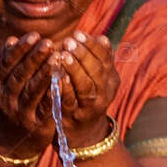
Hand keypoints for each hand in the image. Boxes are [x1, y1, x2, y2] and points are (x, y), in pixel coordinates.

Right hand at [0, 34, 57, 158]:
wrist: (6, 142)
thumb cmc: (7, 104)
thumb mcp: (0, 85)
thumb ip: (6, 64)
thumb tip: (12, 39)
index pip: (6, 63)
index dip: (21, 49)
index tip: (34, 35)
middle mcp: (3, 99)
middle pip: (20, 75)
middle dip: (34, 57)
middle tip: (49, 42)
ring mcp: (19, 113)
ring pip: (32, 90)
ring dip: (45, 73)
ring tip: (57, 57)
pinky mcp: (34, 125)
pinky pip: (45, 106)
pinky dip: (54, 92)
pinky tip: (64, 79)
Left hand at [53, 31, 119, 147]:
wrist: (83, 132)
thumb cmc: (87, 96)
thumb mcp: (98, 78)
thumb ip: (100, 59)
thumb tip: (102, 38)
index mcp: (111, 79)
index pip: (105, 59)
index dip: (92, 46)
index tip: (78, 33)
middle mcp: (105, 93)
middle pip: (97, 71)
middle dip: (82, 54)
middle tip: (68, 41)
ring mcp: (91, 106)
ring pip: (85, 86)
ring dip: (74, 69)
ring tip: (62, 55)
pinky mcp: (75, 116)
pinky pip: (70, 101)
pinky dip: (64, 88)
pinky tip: (55, 75)